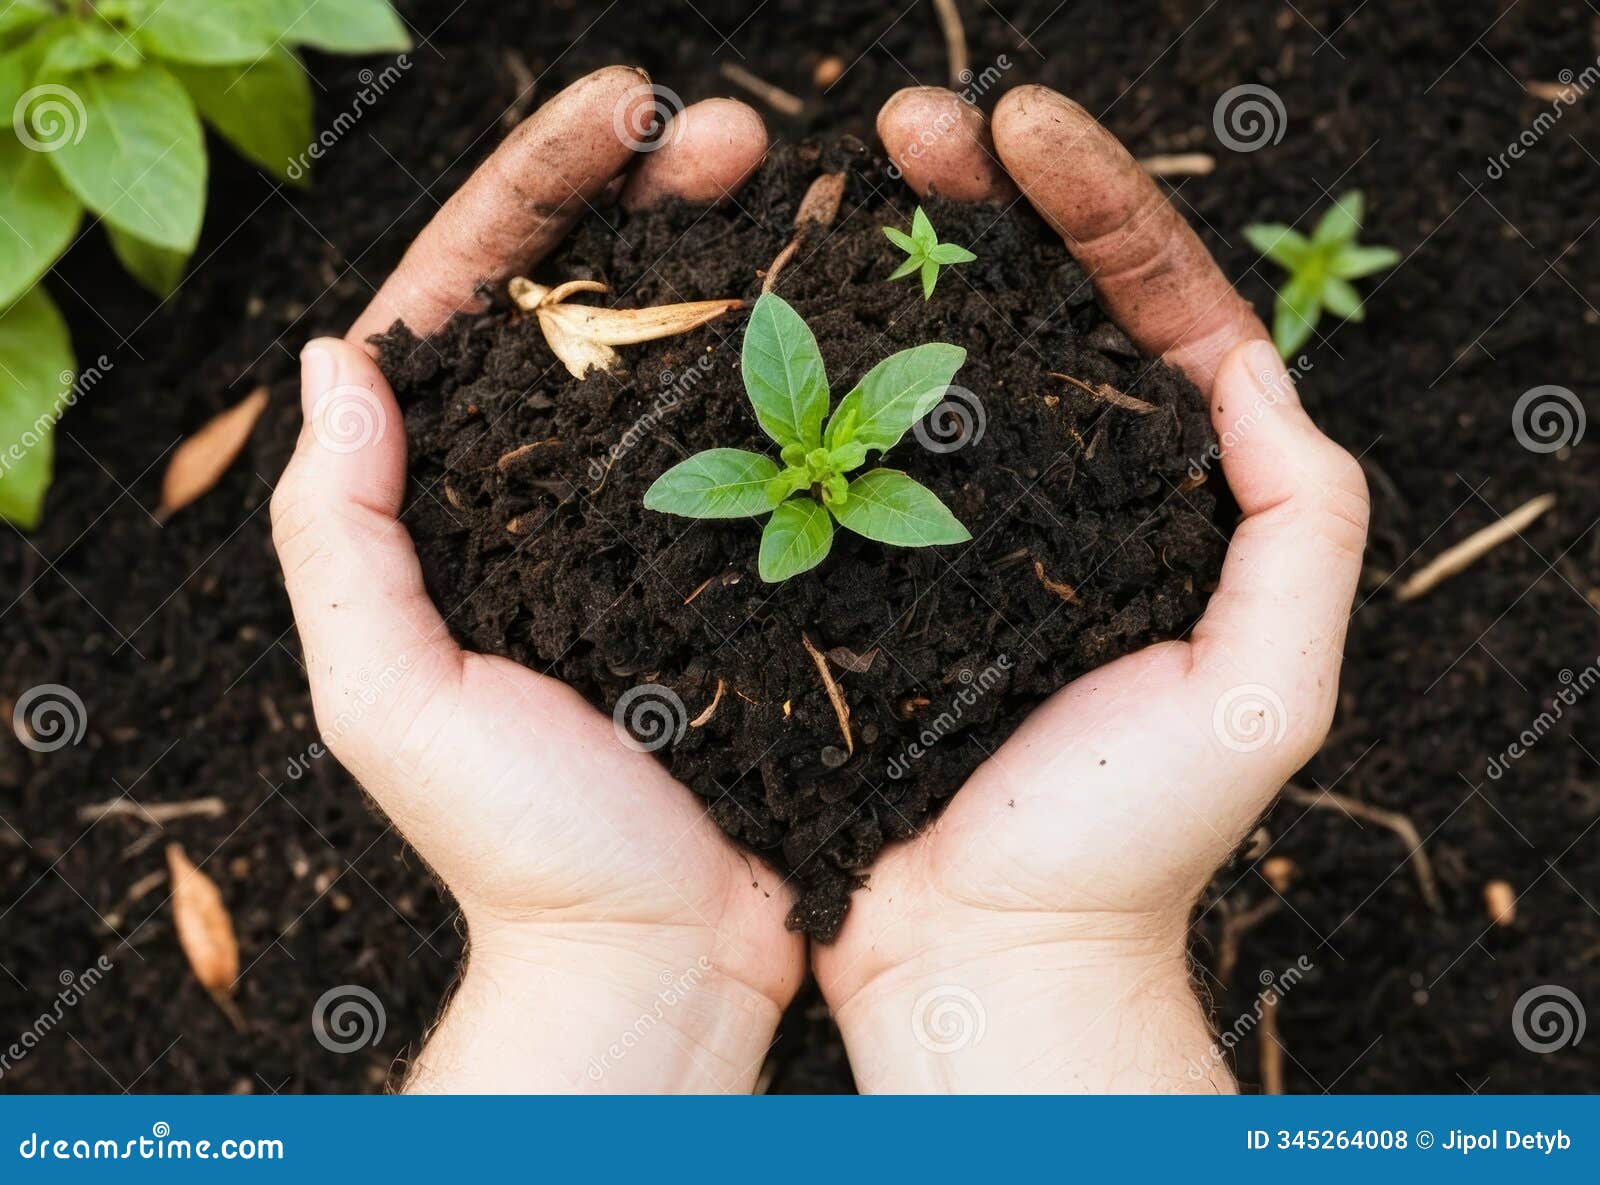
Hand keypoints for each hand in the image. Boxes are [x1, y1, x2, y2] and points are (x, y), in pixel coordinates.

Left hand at [271, 68, 801, 1092]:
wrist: (664, 953)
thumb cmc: (526, 849)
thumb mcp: (396, 700)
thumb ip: (344, 536)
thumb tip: (339, 357)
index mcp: (462, 499)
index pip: (478, 296)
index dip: (537, 187)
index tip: (619, 115)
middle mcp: (564, 490)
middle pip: (594, 291)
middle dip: (649, 186)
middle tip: (730, 129)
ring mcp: (673, 516)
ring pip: (697, 339)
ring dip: (740, 242)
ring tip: (796, 175)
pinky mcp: (766, 559)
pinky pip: (787, 427)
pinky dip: (817, 351)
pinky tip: (861, 293)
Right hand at [812, 87, 1369, 1091]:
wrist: (983, 950)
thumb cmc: (1126, 842)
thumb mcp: (1266, 689)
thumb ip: (1296, 522)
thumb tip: (1253, 368)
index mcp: (1163, 496)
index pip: (1150, 309)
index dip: (1097, 202)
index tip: (1015, 127)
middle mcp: (1057, 491)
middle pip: (1033, 304)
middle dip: (984, 195)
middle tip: (910, 122)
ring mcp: (951, 522)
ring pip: (927, 352)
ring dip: (890, 251)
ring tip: (836, 173)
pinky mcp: (857, 566)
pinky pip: (837, 440)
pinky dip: (809, 363)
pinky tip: (765, 300)